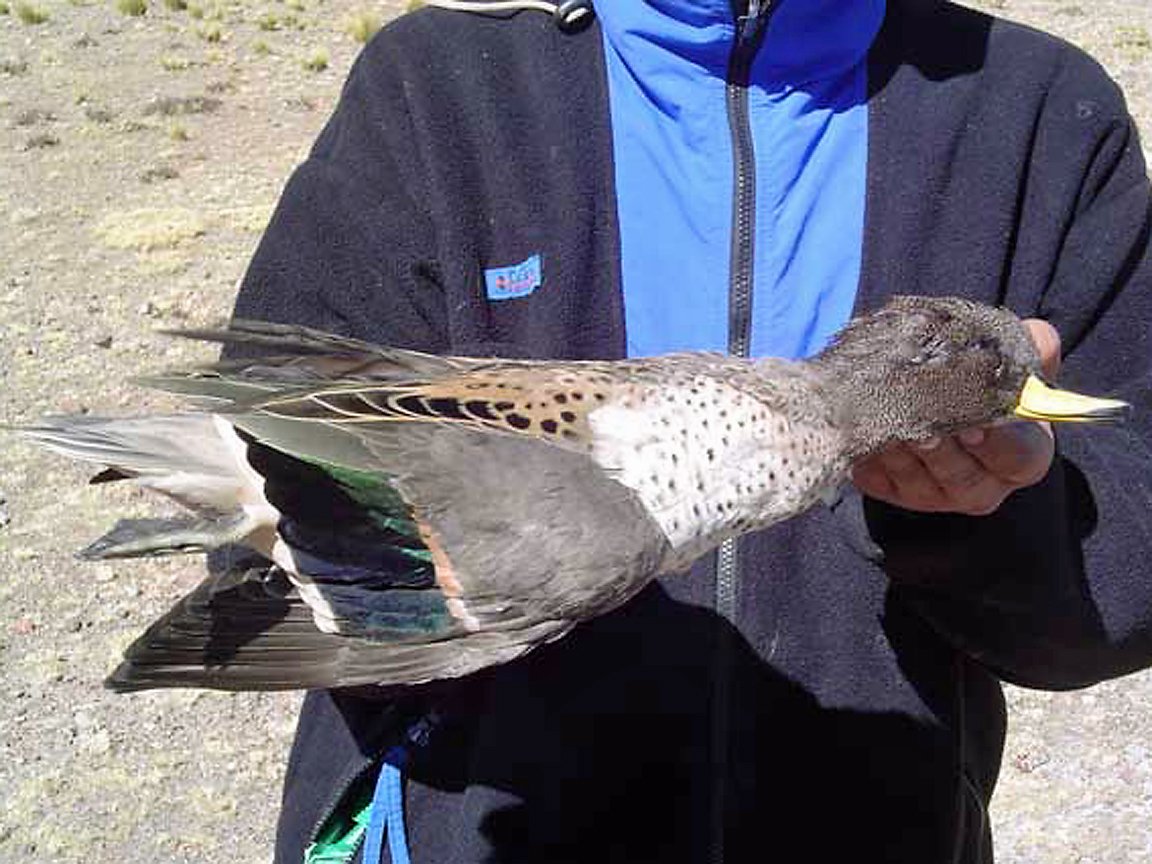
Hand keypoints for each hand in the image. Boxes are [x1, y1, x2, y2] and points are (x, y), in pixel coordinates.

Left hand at [850, 319, 1060, 515]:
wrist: (936, 404)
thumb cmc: (982, 388)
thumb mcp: (1011, 370)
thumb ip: (1032, 352)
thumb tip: (1038, 336)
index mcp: (1019, 460)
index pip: (1016, 456)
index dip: (998, 441)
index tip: (976, 423)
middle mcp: (978, 487)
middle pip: (960, 473)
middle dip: (940, 445)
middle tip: (922, 420)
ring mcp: (930, 495)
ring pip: (914, 475)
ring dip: (900, 444)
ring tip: (887, 413)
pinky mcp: (890, 492)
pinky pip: (878, 476)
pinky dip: (871, 450)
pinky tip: (864, 422)